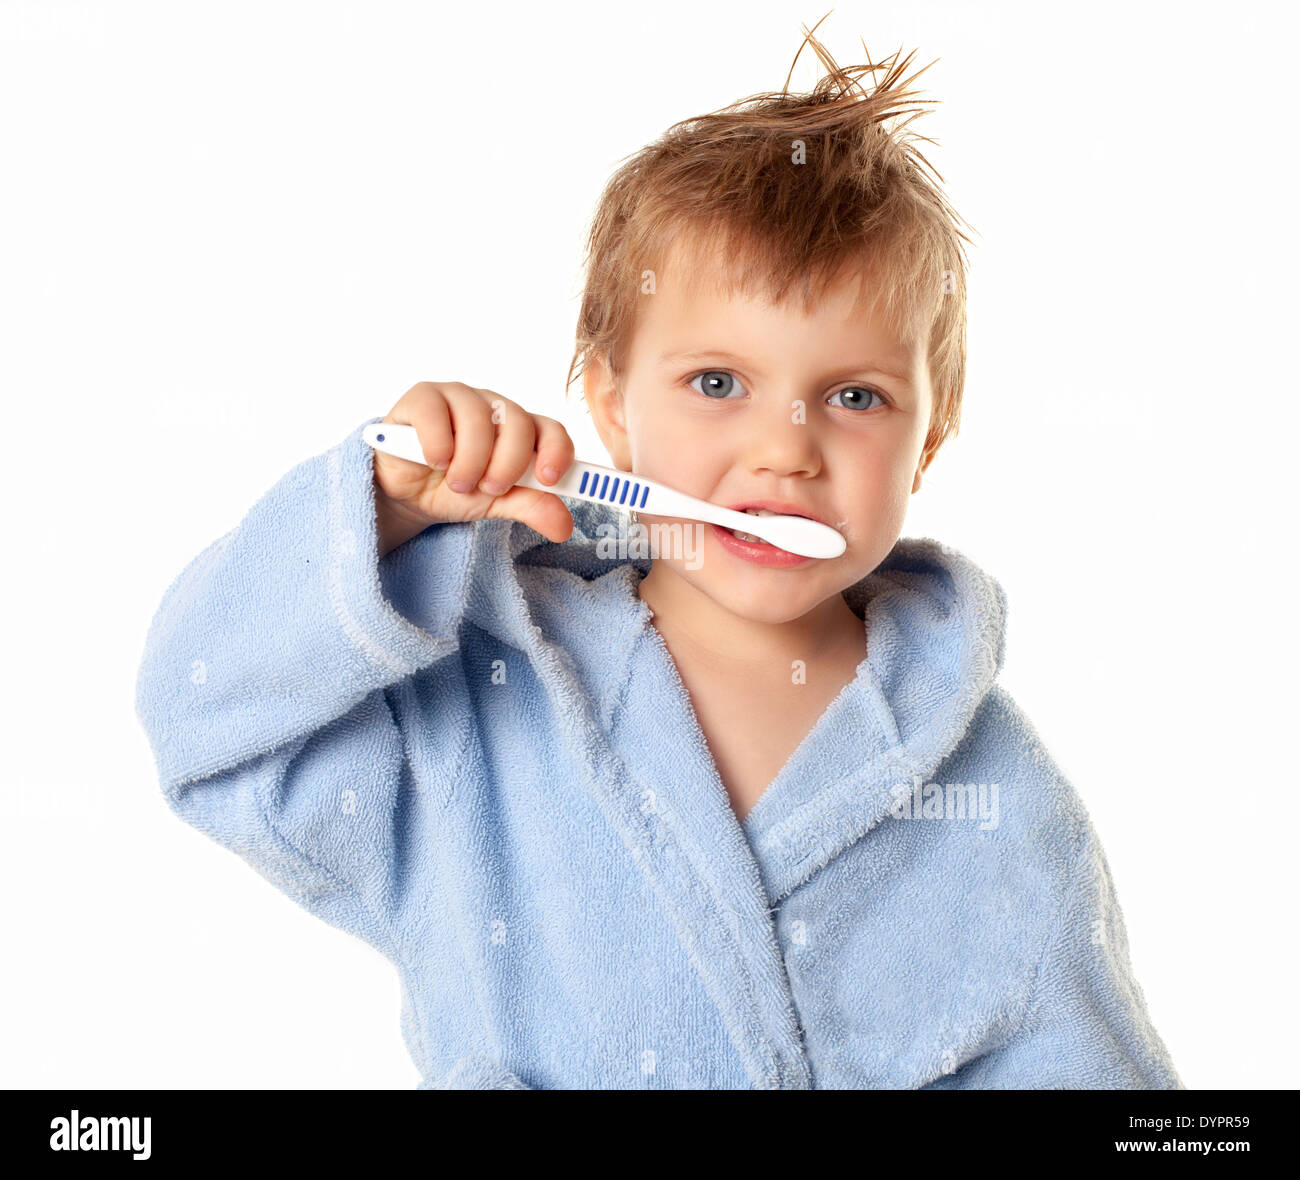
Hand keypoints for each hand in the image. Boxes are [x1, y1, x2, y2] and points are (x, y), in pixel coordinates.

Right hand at [372, 381, 576, 552]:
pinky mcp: (421, 399)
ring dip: (470, 461)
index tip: (549, 480)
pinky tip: (434, 462)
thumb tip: (563, 526)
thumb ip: (531, 507)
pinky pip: (436, 414)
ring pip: (478, 418)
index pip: (550, 429)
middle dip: (507, 464)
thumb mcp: (498, 503)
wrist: (408, 494)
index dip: (556, 451)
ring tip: (457, 483)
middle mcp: (493, 407)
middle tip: (489, 488)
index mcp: (520, 428)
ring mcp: (458, 398)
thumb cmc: (456, 488)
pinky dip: (438, 445)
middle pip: (517, 422)